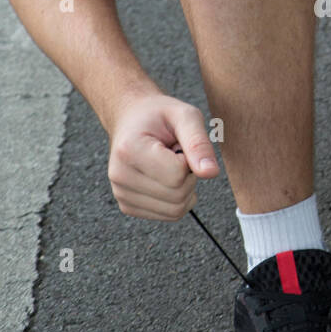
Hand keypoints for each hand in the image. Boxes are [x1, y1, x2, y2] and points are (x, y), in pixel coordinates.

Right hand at [107, 92, 219, 219]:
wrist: (132, 120)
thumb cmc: (159, 116)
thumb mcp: (185, 116)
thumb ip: (199, 143)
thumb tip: (210, 173)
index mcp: (129, 149)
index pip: (177, 174)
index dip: (189, 159)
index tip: (177, 144)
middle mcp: (119, 175)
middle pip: (178, 196)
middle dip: (188, 176)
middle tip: (176, 154)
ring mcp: (121, 194)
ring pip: (175, 210)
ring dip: (184, 189)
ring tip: (170, 165)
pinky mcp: (127, 207)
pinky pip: (168, 215)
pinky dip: (176, 199)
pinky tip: (164, 178)